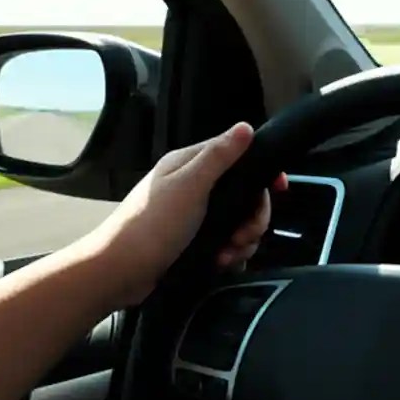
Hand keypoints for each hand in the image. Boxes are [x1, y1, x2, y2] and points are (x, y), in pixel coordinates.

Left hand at [75, 122, 286, 306]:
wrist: (118, 273)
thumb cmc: (151, 225)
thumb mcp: (189, 186)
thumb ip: (219, 157)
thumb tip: (246, 127)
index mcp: (190, 165)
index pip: (238, 155)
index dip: (262, 170)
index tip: (280, 188)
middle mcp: (195, 187)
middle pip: (245, 193)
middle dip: (253, 216)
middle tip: (244, 235)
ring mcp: (195, 216)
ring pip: (239, 221)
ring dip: (243, 240)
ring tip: (228, 254)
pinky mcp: (195, 243)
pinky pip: (228, 243)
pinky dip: (230, 253)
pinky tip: (221, 262)